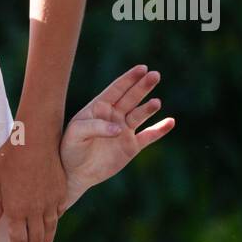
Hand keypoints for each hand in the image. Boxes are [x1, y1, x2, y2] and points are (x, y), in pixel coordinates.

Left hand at [0, 125, 69, 241]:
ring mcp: (50, 201)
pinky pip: (58, 212)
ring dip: (46, 240)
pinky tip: (54, 225)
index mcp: (16, 209)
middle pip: (35, 237)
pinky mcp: (60, 191)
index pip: (18, 239)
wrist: (35, 140)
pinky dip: (55, 222)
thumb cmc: (9, 158)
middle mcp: (35, 209)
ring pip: (49, 227)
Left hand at [61, 65, 174, 192]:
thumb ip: (96, 127)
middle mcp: (114, 116)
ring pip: (140, 115)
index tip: (142, 69)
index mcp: (99, 108)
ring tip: (156, 102)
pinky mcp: (131, 147)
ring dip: (149, 108)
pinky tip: (170, 122)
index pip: (116, 89)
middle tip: (155, 75)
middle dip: (142, 86)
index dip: (129, 79)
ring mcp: (124, 131)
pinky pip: (149, 136)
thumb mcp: (76, 134)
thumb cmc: (70, 149)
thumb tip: (119, 129)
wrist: (75, 173)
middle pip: (131, 97)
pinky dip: (160, 130)